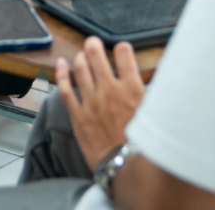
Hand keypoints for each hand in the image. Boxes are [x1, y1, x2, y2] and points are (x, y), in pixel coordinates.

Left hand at [56, 38, 144, 169]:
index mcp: (132, 89)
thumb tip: (150, 83)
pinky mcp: (78, 115)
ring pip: (80, 68)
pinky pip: (65, 88)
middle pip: (95, 54)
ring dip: (80, 57)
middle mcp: (110, 90)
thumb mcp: (154, 116)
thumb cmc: (145, 147)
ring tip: (82, 56)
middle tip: (93, 43)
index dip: (122, 49)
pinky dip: (61, 73)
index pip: (123, 53)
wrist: (126, 171)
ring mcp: (92, 101)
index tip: (121, 50)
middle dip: (93, 45)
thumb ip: (149, 97)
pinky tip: (59, 64)